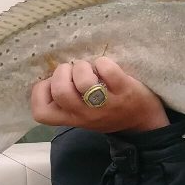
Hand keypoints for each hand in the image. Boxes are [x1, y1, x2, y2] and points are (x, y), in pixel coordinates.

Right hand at [30, 57, 169, 133]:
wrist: (143, 121)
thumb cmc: (107, 112)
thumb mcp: (81, 113)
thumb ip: (67, 99)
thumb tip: (52, 71)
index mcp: (71, 119)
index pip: (41, 112)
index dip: (42, 91)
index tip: (54, 84)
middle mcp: (85, 115)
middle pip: (61, 92)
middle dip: (63, 73)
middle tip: (74, 72)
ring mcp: (105, 104)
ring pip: (84, 82)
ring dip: (83, 67)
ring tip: (91, 69)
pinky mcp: (125, 91)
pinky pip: (108, 71)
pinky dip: (103, 63)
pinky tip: (106, 67)